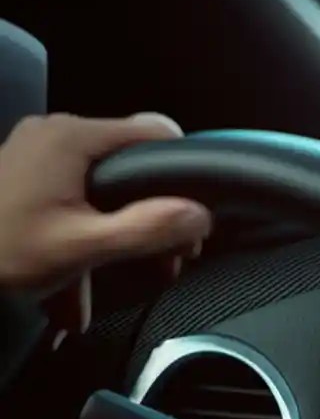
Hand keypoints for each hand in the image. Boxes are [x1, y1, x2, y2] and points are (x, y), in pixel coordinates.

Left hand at [0, 113, 211, 341]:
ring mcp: (37, 151)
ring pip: (103, 188)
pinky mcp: (25, 174)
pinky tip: (75, 285)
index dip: (185, 174)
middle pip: (131, 165)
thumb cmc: (2, 251)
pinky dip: (84, 235)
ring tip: (119, 279)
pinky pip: (74, 198)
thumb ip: (147, 229)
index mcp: (72, 138)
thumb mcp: (82, 247)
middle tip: (165, 260)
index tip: (193, 219)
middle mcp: (56, 133)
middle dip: (150, 217)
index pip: (156, 133)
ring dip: (115, 236)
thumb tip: (201, 216)